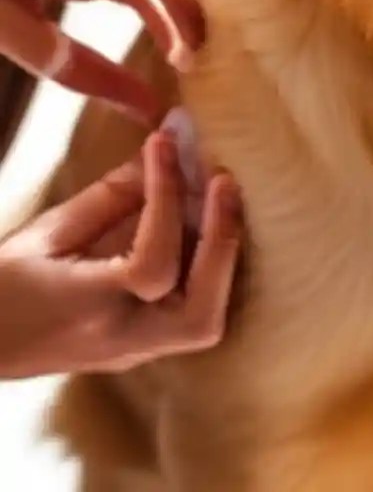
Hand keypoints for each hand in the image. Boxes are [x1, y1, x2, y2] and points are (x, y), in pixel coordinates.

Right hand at [0, 132, 241, 378]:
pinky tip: (208, 220)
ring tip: (221, 194)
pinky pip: (196, 312)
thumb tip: (163, 151)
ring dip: (223, 256)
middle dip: (222, 244)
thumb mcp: (45, 235)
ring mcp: (136, 354)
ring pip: (207, 323)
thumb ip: (109, 200)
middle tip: (223, 181)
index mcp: (87, 314)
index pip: (151, 265)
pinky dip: (211, 266)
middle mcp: (120, 344)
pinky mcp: (145, 350)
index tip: (165, 143)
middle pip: (201, 319)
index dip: (165, 199)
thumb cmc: (0, 285)